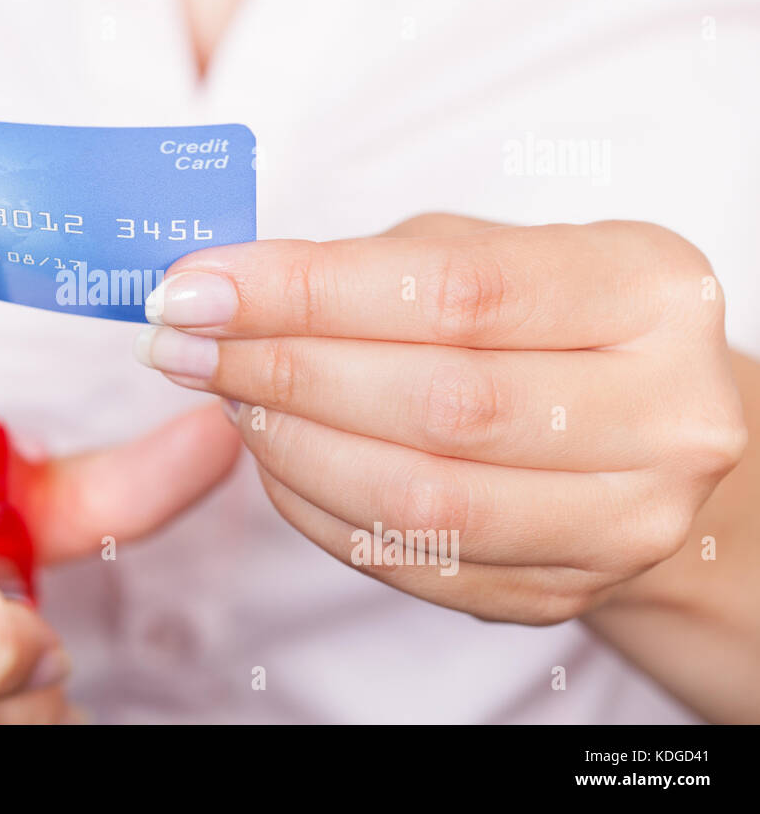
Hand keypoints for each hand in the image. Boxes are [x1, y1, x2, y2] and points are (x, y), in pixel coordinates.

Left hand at [134, 214, 747, 623]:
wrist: (636, 427)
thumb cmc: (543, 318)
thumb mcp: (478, 252)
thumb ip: (361, 267)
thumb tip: (215, 291)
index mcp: (651, 293)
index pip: (455, 293)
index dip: (305, 292)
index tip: (195, 286)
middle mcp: (664, 416)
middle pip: (438, 403)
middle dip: (280, 368)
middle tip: (181, 342)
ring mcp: (621, 521)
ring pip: (418, 498)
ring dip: (287, 443)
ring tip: (224, 392)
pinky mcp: (559, 591)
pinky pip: (406, 561)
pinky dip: (313, 506)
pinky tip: (272, 453)